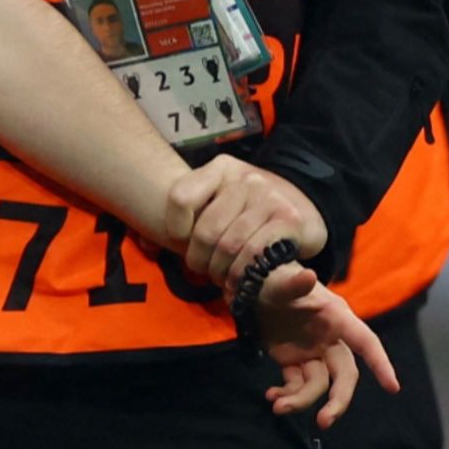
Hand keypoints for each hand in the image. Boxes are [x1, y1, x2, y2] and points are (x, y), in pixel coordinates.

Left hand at [162, 155, 326, 284]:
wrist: (303, 211)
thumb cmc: (248, 215)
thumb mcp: (219, 204)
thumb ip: (185, 218)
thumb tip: (144, 244)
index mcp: (220, 169)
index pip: (180, 197)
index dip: (175, 229)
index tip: (183, 244)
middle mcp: (245, 178)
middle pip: (205, 231)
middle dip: (201, 261)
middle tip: (206, 271)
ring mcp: (268, 197)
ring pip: (229, 246)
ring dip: (222, 272)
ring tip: (223, 278)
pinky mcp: (288, 219)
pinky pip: (254, 254)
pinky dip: (243, 274)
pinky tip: (241, 280)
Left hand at [251, 263, 399, 426]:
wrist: (251, 285)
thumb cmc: (274, 279)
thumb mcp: (280, 281)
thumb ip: (294, 284)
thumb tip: (309, 276)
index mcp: (336, 318)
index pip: (365, 342)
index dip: (380, 363)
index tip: (393, 388)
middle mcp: (330, 339)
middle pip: (345, 375)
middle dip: (338, 400)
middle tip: (323, 422)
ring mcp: (312, 352)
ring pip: (317, 385)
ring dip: (300, 400)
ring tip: (277, 407)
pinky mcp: (293, 361)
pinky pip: (296, 384)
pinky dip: (285, 394)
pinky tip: (271, 397)